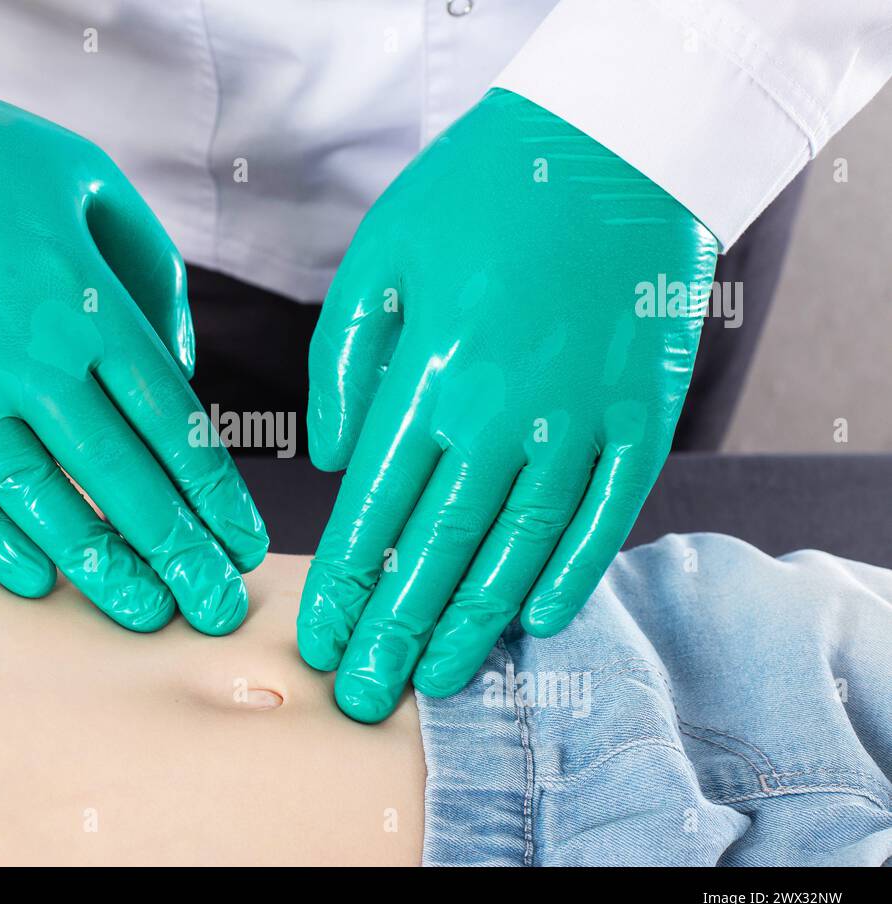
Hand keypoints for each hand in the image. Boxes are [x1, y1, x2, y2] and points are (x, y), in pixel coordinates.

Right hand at [0, 85, 266, 634]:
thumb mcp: (92, 184)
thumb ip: (154, 279)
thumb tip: (181, 370)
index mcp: (86, 299)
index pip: (173, 424)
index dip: (216, 497)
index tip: (246, 548)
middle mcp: (26, 353)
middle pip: (122, 479)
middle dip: (179, 554)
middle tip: (216, 609)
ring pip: (39, 501)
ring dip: (98, 569)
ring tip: (145, 615)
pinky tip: (35, 584)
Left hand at [299, 89, 715, 720]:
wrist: (611, 143)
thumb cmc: (477, 195)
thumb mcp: (380, 256)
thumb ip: (346, 363)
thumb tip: (338, 459)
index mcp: (428, 376)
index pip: (373, 511)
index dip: (344, 585)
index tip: (322, 644)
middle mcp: (501, 414)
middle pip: (438, 549)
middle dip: (395, 631)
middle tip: (364, 698)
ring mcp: (580, 420)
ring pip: (518, 546)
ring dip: (473, 621)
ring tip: (435, 680)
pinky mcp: (643, 416)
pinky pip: (608, 514)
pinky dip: (574, 570)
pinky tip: (540, 620)